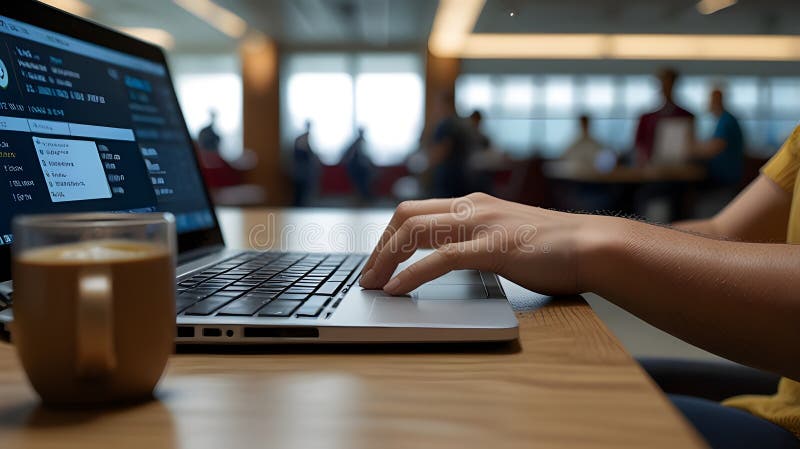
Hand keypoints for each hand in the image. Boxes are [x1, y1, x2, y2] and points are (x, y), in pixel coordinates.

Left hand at [359, 193, 618, 295]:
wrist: (595, 246)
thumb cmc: (556, 249)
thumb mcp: (508, 237)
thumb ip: (480, 241)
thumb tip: (455, 260)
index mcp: (474, 205)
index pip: (416, 211)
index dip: (389, 235)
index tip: (378, 261)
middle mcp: (472, 208)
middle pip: (406, 216)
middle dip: (379, 246)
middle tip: (367, 275)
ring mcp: (482, 225)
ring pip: (415, 233)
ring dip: (386, 260)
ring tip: (373, 285)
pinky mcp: (493, 248)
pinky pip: (439, 259)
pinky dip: (411, 275)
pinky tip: (397, 290)